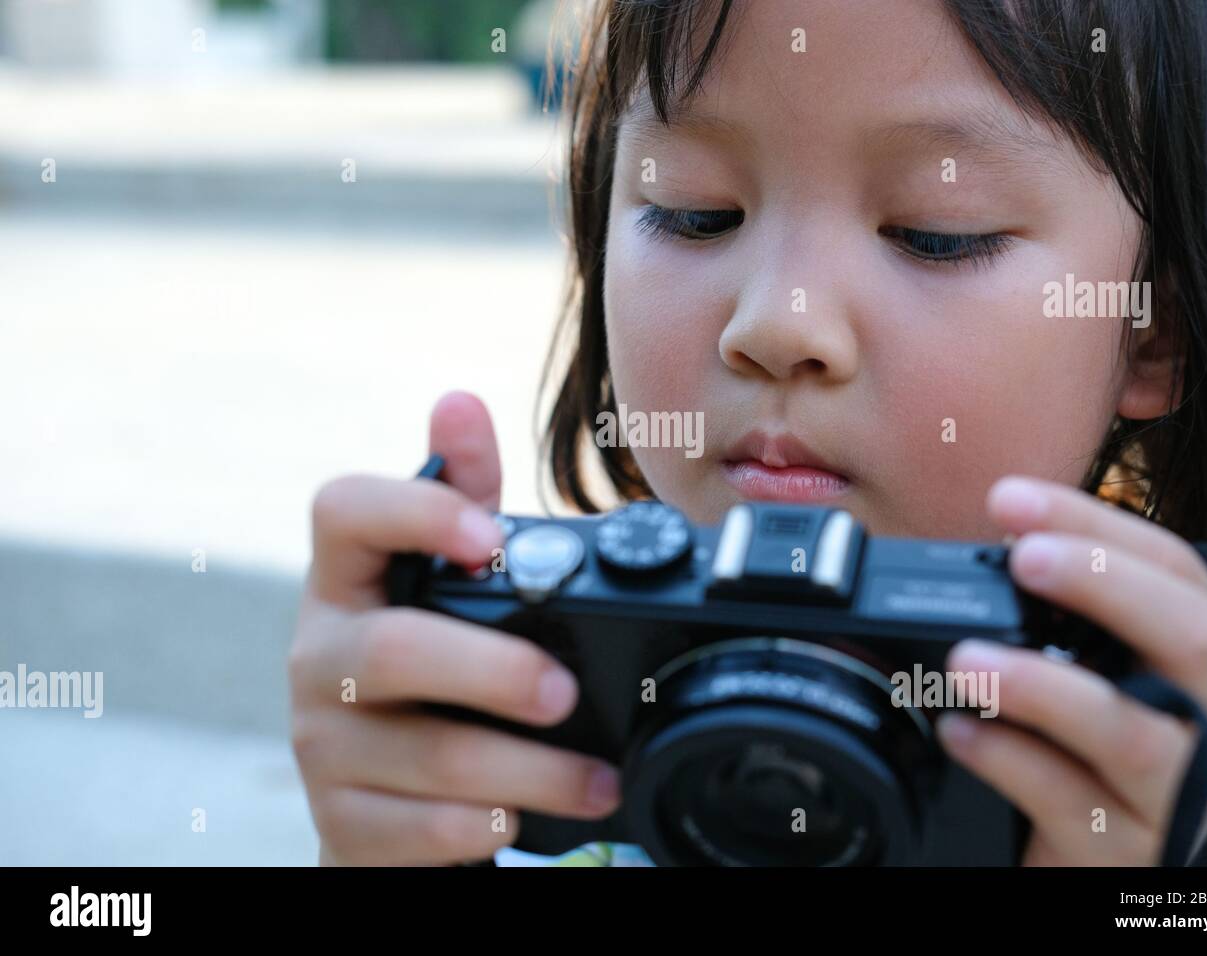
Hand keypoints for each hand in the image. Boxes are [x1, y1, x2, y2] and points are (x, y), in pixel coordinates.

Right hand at [289, 391, 621, 865]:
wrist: (384, 799)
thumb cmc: (432, 675)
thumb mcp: (447, 586)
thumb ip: (461, 501)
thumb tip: (455, 402)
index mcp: (349, 579)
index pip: (344, 511)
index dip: (417, 512)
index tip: (493, 539)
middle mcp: (322, 655)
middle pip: (395, 649)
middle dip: (493, 670)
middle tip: (565, 691)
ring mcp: (323, 743)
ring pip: (426, 754)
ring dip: (527, 770)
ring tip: (597, 780)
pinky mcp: (341, 820)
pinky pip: (411, 830)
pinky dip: (478, 828)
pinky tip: (517, 822)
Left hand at [935, 474, 1206, 865]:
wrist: (1094, 861)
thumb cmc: (1089, 750)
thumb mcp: (1093, 672)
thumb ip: (1057, 614)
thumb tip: (979, 546)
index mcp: (1200, 658)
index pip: (1173, 569)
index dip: (1096, 525)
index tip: (1009, 499)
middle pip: (1193, 637)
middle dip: (1105, 582)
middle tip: (1022, 557)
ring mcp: (1174, 792)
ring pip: (1130, 733)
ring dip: (1044, 686)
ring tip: (965, 661)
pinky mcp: (1126, 852)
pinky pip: (1071, 803)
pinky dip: (1009, 761)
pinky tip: (958, 733)